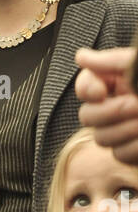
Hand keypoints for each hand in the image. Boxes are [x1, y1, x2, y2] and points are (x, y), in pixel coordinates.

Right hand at [75, 46, 137, 163]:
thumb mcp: (137, 66)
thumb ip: (109, 62)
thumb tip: (80, 56)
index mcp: (117, 84)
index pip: (85, 88)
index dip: (87, 91)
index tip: (102, 91)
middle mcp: (115, 108)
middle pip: (87, 117)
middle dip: (110, 112)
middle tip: (137, 105)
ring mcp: (122, 132)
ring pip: (102, 138)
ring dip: (125, 130)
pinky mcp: (131, 152)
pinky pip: (120, 154)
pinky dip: (135, 147)